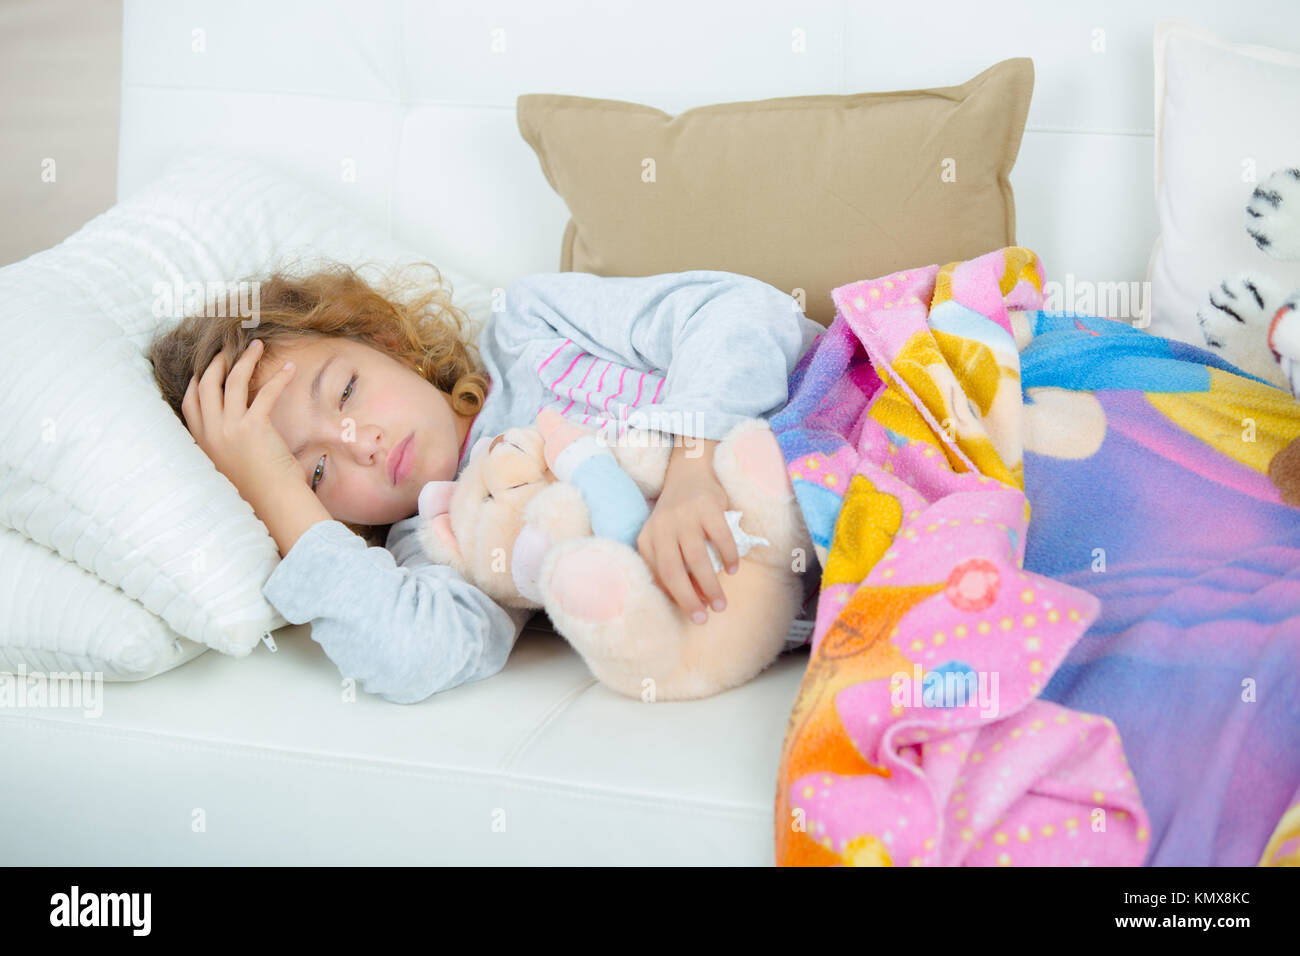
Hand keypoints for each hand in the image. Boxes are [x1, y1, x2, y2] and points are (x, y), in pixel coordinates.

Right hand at [181, 339, 304, 508]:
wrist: (274, 502)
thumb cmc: (259, 486)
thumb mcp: (229, 463)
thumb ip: (223, 442)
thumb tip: (232, 422)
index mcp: (201, 442)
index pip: (189, 402)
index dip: (197, 380)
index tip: (208, 366)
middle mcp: (211, 433)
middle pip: (206, 385)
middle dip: (217, 361)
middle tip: (230, 347)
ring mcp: (229, 429)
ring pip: (232, 382)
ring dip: (245, 360)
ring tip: (258, 345)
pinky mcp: (253, 428)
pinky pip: (264, 393)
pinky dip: (278, 378)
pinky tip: (290, 369)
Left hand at [636, 440, 738, 623]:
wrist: (689, 473)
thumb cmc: (677, 514)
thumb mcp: (664, 536)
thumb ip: (671, 562)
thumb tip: (692, 598)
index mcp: (647, 537)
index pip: (658, 575)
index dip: (675, 597)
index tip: (692, 614)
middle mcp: (662, 527)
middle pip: (673, 571)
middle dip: (689, 599)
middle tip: (704, 618)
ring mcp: (685, 516)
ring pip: (697, 559)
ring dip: (710, 585)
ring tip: (721, 603)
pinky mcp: (707, 507)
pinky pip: (720, 538)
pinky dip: (728, 557)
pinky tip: (733, 570)